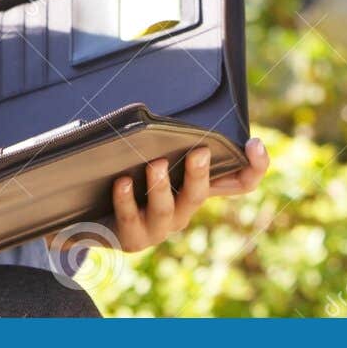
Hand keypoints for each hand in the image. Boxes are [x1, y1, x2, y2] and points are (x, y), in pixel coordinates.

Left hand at [103, 136, 268, 251]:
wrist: (92, 217)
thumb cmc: (128, 178)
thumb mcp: (153, 155)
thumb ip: (165, 138)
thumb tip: (162, 109)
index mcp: (194, 187)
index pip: (238, 183)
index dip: (254, 167)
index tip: (255, 144)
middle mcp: (182, 210)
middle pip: (199, 195)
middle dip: (200, 173)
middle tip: (200, 151)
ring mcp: (157, 227)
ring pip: (165, 210)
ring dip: (160, 186)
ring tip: (155, 165)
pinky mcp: (131, 238)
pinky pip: (130, 220)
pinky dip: (126, 200)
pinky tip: (122, 183)